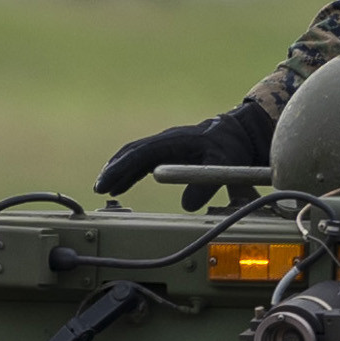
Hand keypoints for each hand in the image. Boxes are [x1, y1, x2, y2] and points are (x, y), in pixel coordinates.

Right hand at [100, 97, 271, 195]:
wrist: (240, 135)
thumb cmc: (232, 147)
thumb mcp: (224, 165)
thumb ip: (206, 184)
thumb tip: (187, 206)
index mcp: (174, 141)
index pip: (140, 154)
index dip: (122, 168)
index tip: (107, 182)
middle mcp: (166, 141)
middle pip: (132, 153)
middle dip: (114, 170)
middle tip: (99, 188)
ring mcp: (166, 146)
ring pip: (135, 157)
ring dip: (119, 172)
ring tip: (104, 189)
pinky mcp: (169, 152)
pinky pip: (144, 161)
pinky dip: (130, 172)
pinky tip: (122, 185)